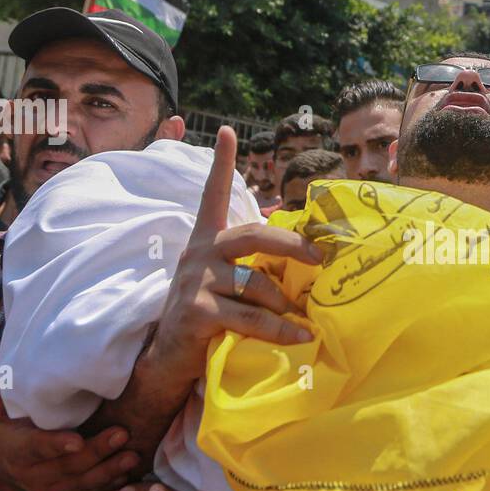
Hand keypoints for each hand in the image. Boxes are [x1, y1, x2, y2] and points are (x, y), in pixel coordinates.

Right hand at [0, 356, 140, 490]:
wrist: (4, 468)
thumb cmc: (8, 429)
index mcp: (16, 450)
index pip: (37, 447)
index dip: (56, 445)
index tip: (78, 440)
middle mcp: (33, 474)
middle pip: (68, 465)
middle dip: (97, 451)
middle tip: (122, 434)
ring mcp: (49, 489)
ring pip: (82, 482)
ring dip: (109, 470)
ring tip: (133, 456)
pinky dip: (109, 485)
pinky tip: (128, 475)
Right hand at [149, 125, 321, 392]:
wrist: (169, 359)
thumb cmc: (208, 318)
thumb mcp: (226, 284)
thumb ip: (254, 267)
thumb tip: (307, 265)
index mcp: (207, 242)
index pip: (212, 196)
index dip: (220, 163)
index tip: (227, 131)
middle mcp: (200, 254)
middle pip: (253, 235)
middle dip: (292, 244)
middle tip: (320, 258)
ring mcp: (196, 282)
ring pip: (256, 283)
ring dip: (285, 303)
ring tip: (304, 319)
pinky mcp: (197, 312)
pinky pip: (252, 317)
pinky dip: (281, 328)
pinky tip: (300, 335)